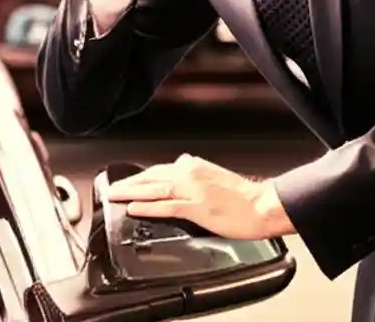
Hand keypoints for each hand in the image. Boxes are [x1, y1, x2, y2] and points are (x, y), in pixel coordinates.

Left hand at [104, 154, 293, 238]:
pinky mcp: (195, 207)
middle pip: (152, 177)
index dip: (140, 177)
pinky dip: (148, 206)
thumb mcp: (213, 178)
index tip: (128, 182)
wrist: (262, 205)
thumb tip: (178, 175)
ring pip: (154, 189)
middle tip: (112, 189)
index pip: (159, 170)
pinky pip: (166, 206)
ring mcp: (191, 190)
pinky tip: (134, 208)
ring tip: (115, 197)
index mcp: (193, 166)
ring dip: (131, 192)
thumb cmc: (243, 197)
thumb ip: (193, 176)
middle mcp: (189, 173)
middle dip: (130, 183)